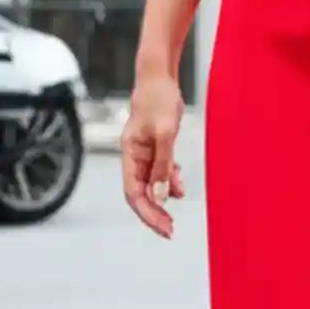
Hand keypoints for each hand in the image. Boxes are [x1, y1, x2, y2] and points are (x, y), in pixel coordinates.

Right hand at [121, 74, 186, 237]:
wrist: (160, 77)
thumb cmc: (158, 99)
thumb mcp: (164, 132)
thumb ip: (163, 163)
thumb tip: (162, 193)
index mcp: (129, 154)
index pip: (133, 193)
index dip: (147, 213)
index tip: (163, 228)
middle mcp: (134, 156)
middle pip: (140, 193)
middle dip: (154, 213)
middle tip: (170, 231)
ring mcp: (145, 152)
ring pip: (151, 184)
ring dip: (162, 200)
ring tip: (173, 218)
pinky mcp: (157, 146)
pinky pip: (161, 171)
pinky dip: (170, 181)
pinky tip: (180, 189)